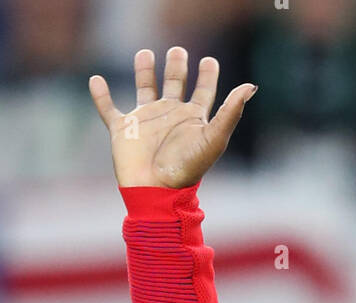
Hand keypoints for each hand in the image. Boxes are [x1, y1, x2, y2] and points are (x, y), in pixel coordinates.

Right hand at [88, 46, 255, 188]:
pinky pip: (108, 109)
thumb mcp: (213, 138)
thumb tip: (250, 87)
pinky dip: (101, 95)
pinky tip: (96, 80)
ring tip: (145, 53)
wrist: (157, 191)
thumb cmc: (187, 168)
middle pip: (174, 85)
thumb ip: (230, 112)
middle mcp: (170, 117)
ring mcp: (146, 122)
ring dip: (144, 72)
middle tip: (178, 51)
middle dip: (177, 68)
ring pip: (145, 90)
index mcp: (192, 120)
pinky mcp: (122, 131)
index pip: (203, 92)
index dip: (208, 77)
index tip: (210, 61)